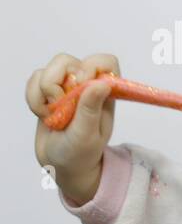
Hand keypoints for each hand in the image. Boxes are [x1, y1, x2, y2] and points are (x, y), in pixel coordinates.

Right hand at [29, 52, 119, 203]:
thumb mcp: (87, 134)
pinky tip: (42, 114)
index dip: (90, 66)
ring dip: (42, 93)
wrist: (61, 163)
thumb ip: (91, 109)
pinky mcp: (47, 91)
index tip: (80, 85)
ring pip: (47, 69)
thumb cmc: (80, 152)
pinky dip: (32, 97)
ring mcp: (65, 87)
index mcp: (104, 93)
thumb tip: (102, 83)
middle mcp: (86, 85)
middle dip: (56, 82)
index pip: (106, 61)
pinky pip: (34, 79)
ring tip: (50, 114)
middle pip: (67, 60)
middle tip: (59, 105)